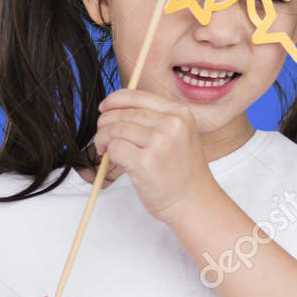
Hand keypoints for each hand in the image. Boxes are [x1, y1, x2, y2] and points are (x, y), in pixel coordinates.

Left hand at [93, 88, 215, 220]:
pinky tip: (118, 162)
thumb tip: (114, 108)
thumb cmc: (181, 171)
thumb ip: (154, 119)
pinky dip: (110, 154)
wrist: (193, 200)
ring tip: (107, 150)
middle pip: (123, 113)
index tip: (104, 108)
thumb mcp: (178, 135)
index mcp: (180, 113)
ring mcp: (160, 143)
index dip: (114, 100)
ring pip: (115, 129)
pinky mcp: (146, 162)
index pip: (137, 96)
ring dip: (103, 139)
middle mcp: (172, 124)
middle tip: (103, 138)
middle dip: (105, 124)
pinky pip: (114, 148)